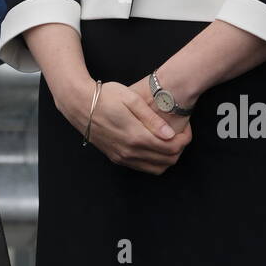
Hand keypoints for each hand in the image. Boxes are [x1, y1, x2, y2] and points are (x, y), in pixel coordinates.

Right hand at [59, 78, 191, 175]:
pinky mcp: (116, 158)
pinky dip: (155, 162)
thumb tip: (171, 134)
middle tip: (180, 134)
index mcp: (136, 136)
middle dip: (180, 149)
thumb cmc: (105, 96)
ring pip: (156, 169)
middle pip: (167, 160)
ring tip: (169, 141)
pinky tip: (154, 146)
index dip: (185, 139)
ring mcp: (122, 157)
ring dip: (168, 158)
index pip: (172, 147)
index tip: (186, 128)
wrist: (79, 104)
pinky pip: (143, 168)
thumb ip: (152, 119)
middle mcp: (130, 151)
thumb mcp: (131, 99)